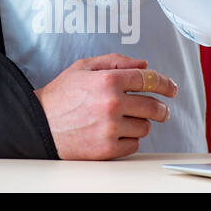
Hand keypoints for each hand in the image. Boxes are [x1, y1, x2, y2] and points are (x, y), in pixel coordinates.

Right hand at [32, 53, 177, 159]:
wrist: (39, 123)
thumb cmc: (60, 95)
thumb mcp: (83, 67)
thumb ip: (115, 61)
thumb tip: (144, 64)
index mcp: (107, 80)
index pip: (148, 79)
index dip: (165, 83)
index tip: (171, 88)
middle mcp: (112, 104)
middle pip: (154, 106)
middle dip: (161, 107)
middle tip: (160, 109)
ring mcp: (111, 128)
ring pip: (145, 127)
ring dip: (140, 123)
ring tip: (125, 120)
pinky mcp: (108, 149)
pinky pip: (134, 144)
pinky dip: (129, 139)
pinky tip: (115, 132)